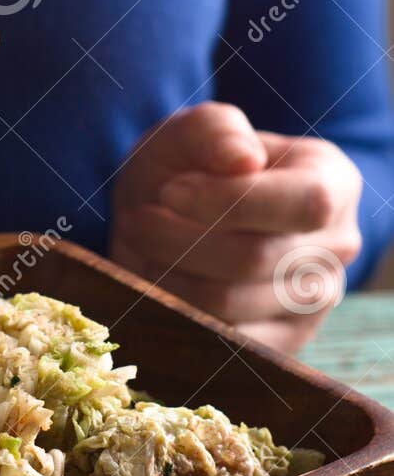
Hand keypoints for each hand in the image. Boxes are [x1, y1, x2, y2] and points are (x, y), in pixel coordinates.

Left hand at [110, 102, 362, 351]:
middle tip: (139, 220)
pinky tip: (156, 282)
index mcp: (333, 183)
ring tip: (145, 247)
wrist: (174, 215)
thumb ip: (216, 131)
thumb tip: (243, 160)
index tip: (170, 191)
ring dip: (166, 275)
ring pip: (228, 305)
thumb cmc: (190, 167)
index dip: (230, 200)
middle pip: (255, 258)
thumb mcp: (192, 132)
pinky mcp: (280, 344)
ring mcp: (314, 302)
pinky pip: (218, 343)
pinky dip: (173, 312)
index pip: (304, 202)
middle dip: (179, 239)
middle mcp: (337, 246)